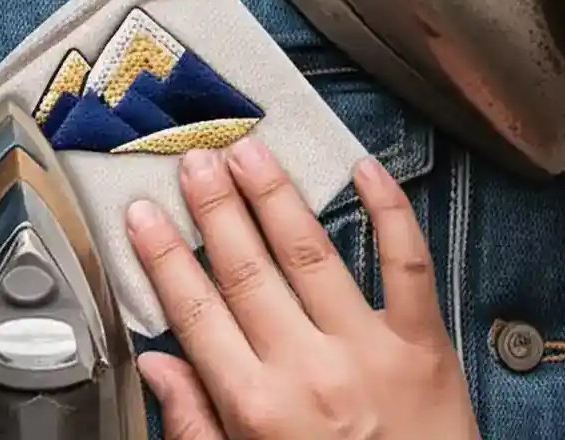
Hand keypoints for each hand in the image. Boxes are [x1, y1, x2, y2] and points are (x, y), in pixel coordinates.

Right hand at [127, 140, 478, 438]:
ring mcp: (367, 351)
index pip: (194, 311)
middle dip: (214, 209)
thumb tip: (156, 367)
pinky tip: (364, 171)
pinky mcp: (423, 345)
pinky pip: (407, 265)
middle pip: (245, 270)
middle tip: (194, 161)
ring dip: (273, 196)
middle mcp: (307, 370)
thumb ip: (194, 423)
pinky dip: (389, 212)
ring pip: (309, 254)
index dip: (162, 257)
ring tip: (248, 152)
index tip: (141, 215)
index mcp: (256, 406)